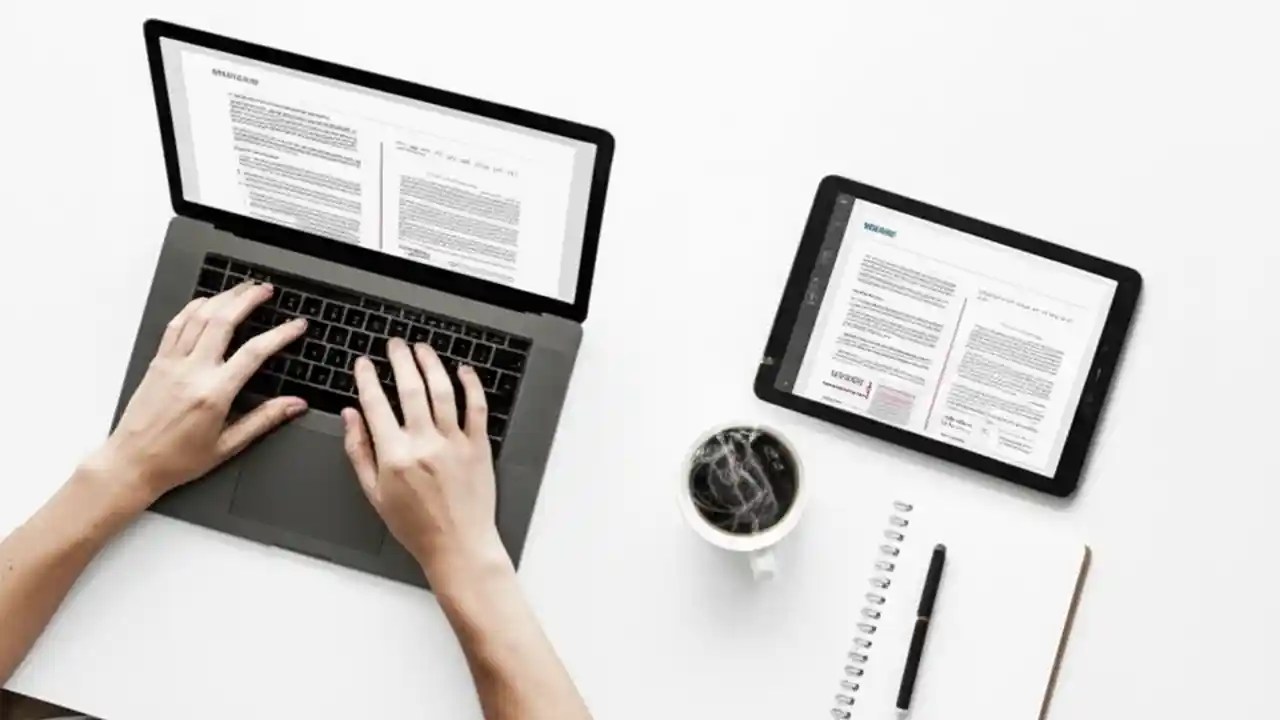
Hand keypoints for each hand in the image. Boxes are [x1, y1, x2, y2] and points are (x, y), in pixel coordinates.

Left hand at [90, 283, 308, 505]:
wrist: (132, 463)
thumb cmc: (177, 459)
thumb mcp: (228, 445)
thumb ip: (265, 419)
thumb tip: (295, 405)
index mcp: (214, 394)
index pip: (255, 352)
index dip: (281, 334)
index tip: (296, 325)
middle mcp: (192, 372)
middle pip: (224, 321)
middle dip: (248, 299)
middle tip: (266, 290)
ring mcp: (172, 363)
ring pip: (199, 316)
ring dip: (223, 297)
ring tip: (242, 288)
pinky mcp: (158, 362)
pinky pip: (176, 325)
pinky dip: (193, 307)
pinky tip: (206, 302)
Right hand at [342, 338, 507, 585]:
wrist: (458, 545)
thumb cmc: (415, 525)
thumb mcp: (374, 492)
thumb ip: (358, 451)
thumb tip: (350, 415)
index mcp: (394, 456)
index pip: (375, 404)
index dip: (367, 378)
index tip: (363, 363)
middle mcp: (424, 444)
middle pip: (410, 388)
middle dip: (400, 359)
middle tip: (395, 344)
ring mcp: (454, 443)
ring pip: (442, 391)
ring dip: (431, 364)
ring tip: (422, 349)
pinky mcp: (479, 447)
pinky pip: (476, 408)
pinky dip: (470, 385)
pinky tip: (462, 371)